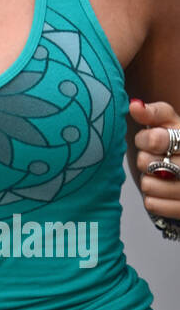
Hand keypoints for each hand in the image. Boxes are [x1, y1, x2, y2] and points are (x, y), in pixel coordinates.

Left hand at [129, 98, 179, 220]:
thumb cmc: (179, 144)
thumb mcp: (171, 123)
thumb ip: (153, 113)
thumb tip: (134, 105)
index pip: (155, 139)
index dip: (144, 139)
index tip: (149, 139)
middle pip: (146, 163)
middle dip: (145, 159)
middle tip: (156, 158)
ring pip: (147, 185)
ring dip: (148, 180)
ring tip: (161, 174)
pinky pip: (152, 204)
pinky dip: (153, 198)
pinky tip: (163, 190)